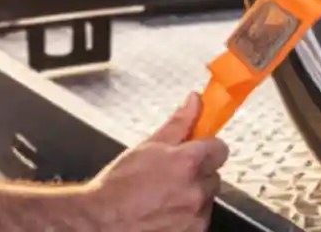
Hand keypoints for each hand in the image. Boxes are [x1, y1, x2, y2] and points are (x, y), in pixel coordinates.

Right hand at [84, 93, 229, 231]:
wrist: (100, 222)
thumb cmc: (118, 186)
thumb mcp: (147, 147)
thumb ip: (179, 123)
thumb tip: (196, 100)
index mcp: (187, 162)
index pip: (220, 148)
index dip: (207, 149)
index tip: (196, 152)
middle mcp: (196, 190)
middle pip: (213, 175)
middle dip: (198, 174)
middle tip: (172, 177)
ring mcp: (196, 215)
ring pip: (207, 198)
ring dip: (193, 197)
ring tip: (165, 198)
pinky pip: (200, 219)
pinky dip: (188, 217)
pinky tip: (166, 214)